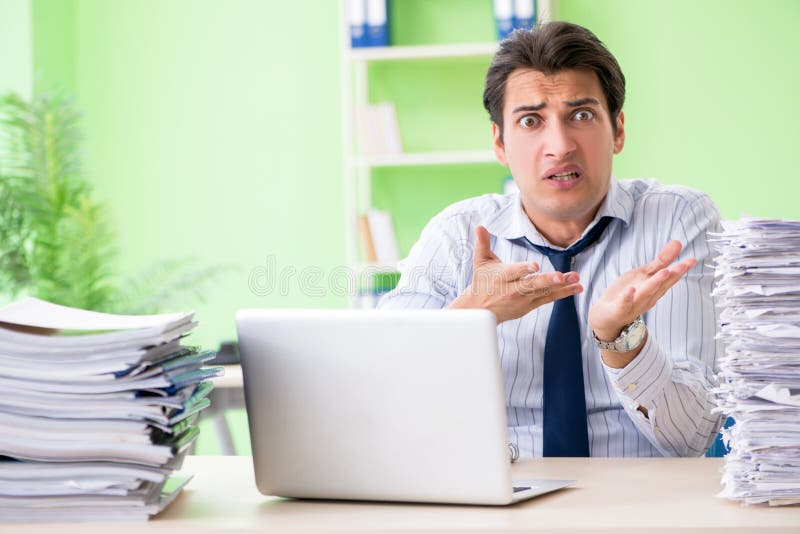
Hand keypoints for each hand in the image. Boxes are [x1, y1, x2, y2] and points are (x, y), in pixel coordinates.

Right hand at [448, 226, 582, 323]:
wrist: (480, 310)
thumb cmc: (482, 281)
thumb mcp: (481, 262)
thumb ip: (482, 243)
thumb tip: (480, 226)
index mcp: (501, 276)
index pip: (513, 272)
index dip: (524, 269)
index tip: (535, 266)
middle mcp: (512, 289)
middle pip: (531, 284)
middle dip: (547, 281)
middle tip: (561, 276)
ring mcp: (522, 299)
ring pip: (543, 292)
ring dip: (562, 286)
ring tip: (576, 279)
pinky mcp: (530, 305)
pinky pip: (548, 298)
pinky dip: (563, 294)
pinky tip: (576, 287)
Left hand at [588, 240, 696, 340]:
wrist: (606, 316)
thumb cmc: (629, 293)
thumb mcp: (645, 274)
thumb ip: (661, 261)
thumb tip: (678, 242)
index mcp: (655, 289)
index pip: (670, 278)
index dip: (681, 269)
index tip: (692, 260)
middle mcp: (648, 297)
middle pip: (661, 286)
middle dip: (672, 276)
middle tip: (683, 265)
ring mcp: (634, 305)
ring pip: (645, 294)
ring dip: (654, 284)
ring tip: (664, 272)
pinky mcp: (619, 310)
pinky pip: (624, 304)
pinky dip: (628, 298)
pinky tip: (631, 290)